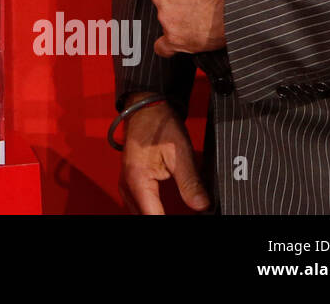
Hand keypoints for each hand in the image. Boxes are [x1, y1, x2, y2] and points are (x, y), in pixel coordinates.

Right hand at [118, 97, 210, 213]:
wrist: (146, 107)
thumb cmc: (159, 124)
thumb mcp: (180, 152)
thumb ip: (191, 182)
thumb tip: (202, 206)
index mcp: (138, 180)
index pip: (154, 218)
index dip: (170, 222)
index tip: (187, 221)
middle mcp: (128, 185)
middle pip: (145, 217)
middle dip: (163, 218)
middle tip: (188, 215)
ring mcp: (127, 184)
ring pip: (140, 213)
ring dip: (156, 215)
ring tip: (178, 213)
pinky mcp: (131, 181)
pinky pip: (139, 205)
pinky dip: (152, 211)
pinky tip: (164, 211)